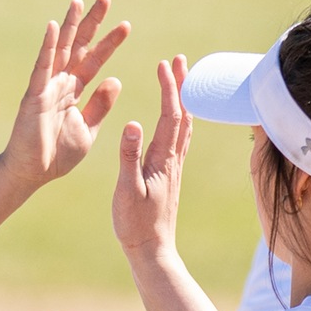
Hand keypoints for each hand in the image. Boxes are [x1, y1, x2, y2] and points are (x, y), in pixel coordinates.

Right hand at [0, 0, 128, 193]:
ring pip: (60, 49)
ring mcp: (46, 86)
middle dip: (92, 22)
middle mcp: (60, 83)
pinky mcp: (34, 95)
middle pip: (79, 46)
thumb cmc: (56, 155)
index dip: (109, 43)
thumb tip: (115, 79)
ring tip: (79, 1)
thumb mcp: (88, 128)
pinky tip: (53, 27)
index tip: (126, 25)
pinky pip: (42, 67)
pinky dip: (48, 47)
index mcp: (74, 91)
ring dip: (69, 25)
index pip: (95, 60)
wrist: (32, 174)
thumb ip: (100, 105)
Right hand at [112, 55, 191, 260]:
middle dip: (182, 85)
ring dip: (183, 99)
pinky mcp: (170, 175)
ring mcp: (174, 167)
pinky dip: (181, 119)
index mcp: (163, 159)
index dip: (169, 87)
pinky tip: (179, 118)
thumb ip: (129, 156)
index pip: (170, 115)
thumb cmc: (135, 224)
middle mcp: (173, 159)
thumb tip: (132, 123)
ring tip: (181, 79)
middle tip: (180, 60)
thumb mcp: (126, 190)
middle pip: (183, 114)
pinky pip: (180, 139)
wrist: (152, 250)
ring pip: (184, 125)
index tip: (164, 64)